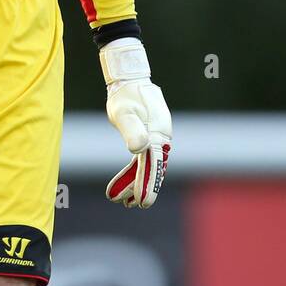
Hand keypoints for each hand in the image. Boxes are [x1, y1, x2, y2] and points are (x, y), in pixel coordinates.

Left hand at [100, 38, 171, 208]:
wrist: (130, 78)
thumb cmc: (124, 95)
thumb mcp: (124, 112)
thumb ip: (132, 129)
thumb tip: (139, 149)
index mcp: (158, 133)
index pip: (153, 165)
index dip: (148, 185)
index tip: (143, 203)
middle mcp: (162, 137)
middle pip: (152, 168)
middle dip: (141, 188)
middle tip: (128, 206)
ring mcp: (158, 137)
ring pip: (149, 165)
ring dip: (138, 183)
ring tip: (125, 202)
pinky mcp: (151, 135)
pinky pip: (145, 158)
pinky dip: (136, 172)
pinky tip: (128, 183)